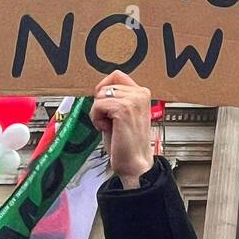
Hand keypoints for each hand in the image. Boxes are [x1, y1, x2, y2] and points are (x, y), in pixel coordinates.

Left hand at [92, 71, 153, 188]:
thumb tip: (99, 88)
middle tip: (111, 122)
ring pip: (99, 96)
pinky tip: (107, 129)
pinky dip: (96, 119)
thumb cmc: (127, 143)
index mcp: (142, 93)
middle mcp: (140, 94)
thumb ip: (116, 99)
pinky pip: (97, 105)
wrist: (134, 164)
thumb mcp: (123, 114)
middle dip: (100, 104)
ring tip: (110, 126)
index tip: (105, 106)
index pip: (116, 75)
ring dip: (98, 113)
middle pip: (104, 86)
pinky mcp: (124, 109)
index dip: (104, 88)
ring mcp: (133, 100)